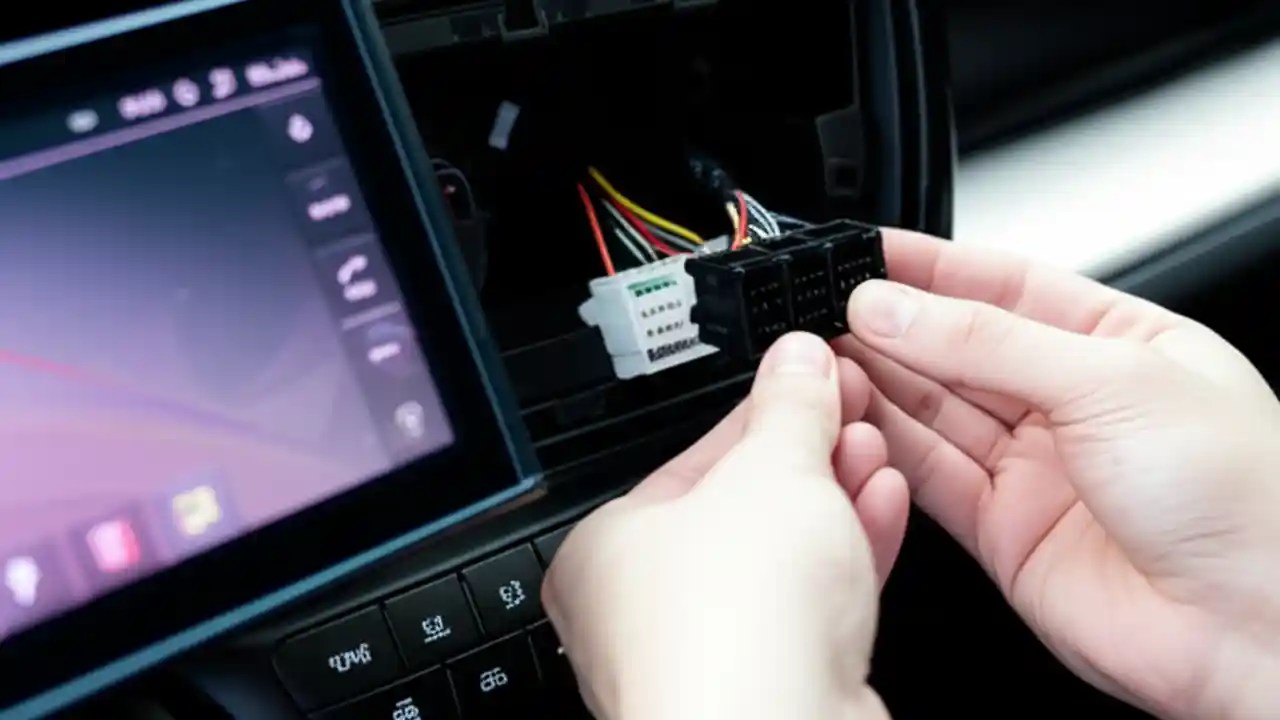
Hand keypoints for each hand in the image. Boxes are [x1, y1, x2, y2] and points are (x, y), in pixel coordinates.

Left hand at [542, 333, 909, 719]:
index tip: (807, 378)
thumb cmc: (727, 629)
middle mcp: (642, 614)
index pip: (691, 457)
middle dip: (807, 453)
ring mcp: (708, 660)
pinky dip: (847, 558)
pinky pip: (811, 610)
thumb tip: (797, 364)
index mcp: (604, 550)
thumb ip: (790, 410)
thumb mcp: (770, 473)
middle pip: (739, 510)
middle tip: (850, 406)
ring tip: (873, 448)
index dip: (761, 409)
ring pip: (780, 562)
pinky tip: (881, 507)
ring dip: (834, 500)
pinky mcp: (770, 694)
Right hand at [836, 231, 1279, 719]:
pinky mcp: (1004, 531)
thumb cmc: (1245, 497)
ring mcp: (1037, 469)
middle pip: (962, 348)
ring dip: (881, 381)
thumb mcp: (1111, 379)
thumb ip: (989, 343)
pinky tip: (856, 414)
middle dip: (896, 324)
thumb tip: (896, 306)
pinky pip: (930, 476)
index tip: (869, 253)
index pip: (1005, 287)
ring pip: (936, 411)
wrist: (1260, 629)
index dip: (932, 267)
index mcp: (1119, 344)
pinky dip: (888, 447)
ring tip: (826, 353)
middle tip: (833, 306)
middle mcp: (1073, 403)